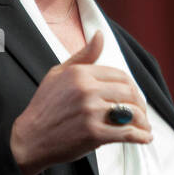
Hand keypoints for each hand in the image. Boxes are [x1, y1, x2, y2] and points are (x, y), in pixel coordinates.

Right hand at [9, 30, 152, 174]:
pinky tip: (144, 138)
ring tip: (144, 127)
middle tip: (141, 113)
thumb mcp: (58, 74)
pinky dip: (140, 136)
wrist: (29, 139)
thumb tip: (100, 35)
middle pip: (129, 92)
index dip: (131, 87)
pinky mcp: (94, 134)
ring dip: (143, 121)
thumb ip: (83, 56)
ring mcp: (91, 112)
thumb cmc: (44, 107)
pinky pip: (127, 133)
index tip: (133, 97)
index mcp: (80, 73)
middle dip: (140, 104)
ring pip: (131, 112)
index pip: (120, 75)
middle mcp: (87, 89)